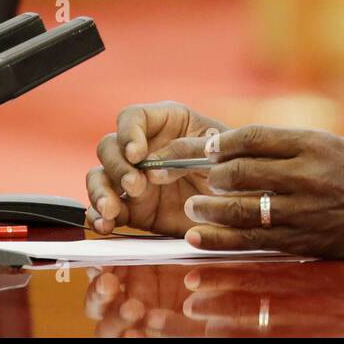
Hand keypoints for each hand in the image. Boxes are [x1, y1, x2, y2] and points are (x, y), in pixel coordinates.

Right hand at [87, 101, 228, 235]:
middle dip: (117, 166)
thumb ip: (187, 151)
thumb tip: (152, 166)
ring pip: (99, 177)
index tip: (137, 154)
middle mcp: (145, 149)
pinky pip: (103, 210)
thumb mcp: (220, 153)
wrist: (246, 208)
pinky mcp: (133, 209)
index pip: (132, 117)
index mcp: (167, 123)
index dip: (128, 133)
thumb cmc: (238, 168)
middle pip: (109, 147)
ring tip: (112, 210)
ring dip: (100, 192)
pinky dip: (97, 217)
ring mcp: (135, 179)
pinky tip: (105, 225)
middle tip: (135, 185)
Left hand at [181, 126, 343, 259]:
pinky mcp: (305, 241)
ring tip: (192, 206)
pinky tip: (199, 236)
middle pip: (241, 171)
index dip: (221, 143)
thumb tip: (242, 147)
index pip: (254, 138)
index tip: (206, 148)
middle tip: (196, 176)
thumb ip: (295, 146)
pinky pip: (253, 241)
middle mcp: (309, 176)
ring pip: (241, 209)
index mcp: (318, 144)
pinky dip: (220, 239)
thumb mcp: (339, 146)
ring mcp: (306, 211)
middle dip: (210, 173)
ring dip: (208, 207)